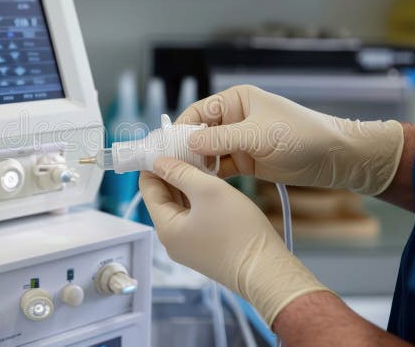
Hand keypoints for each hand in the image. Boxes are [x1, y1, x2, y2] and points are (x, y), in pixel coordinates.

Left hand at [140, 157, 330, 325]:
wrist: (266, 270)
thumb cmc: (238, 232)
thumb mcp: (207, 190)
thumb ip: (181, 173)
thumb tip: (158, 162)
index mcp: (165, 228)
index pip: (148, 188)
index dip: (152, 164)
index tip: (160, 144)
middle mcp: (172, 240)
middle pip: (163, 198)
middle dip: (170, 172)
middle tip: (180, 147)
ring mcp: (189, 245)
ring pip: (180, 206)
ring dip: (185, 184)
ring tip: (196, 160)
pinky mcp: (205, 247)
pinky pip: (193, 216)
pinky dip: (197, 198)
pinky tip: (208, 182)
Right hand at [178, 85, 403, 195]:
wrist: (335, 157)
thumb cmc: (302, 135)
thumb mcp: (258, 135)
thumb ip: (221, 139)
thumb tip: (188, 143)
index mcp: (236, 100)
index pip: (197, 112)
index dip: (180, 130)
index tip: (164, 149)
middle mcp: (235, 118)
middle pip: (199, 133)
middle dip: (186, 150)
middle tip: (168, 169)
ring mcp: (241, 140)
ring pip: (208, 153)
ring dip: (197, 165)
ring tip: (182, 180)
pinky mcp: (247, 161)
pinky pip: (221, 167)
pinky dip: (211, 176)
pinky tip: (200, 185)